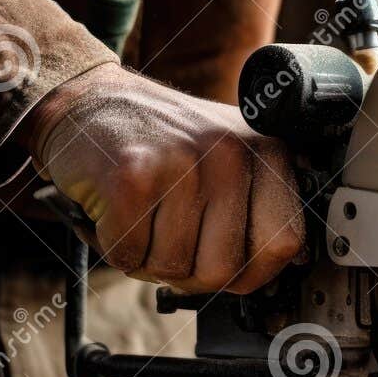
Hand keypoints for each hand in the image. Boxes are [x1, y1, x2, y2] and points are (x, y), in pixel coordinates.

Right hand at [22, 63, 304, 292]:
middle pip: (223, 270)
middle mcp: (231, 152)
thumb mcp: (229, 162)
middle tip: (168, 240)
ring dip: (146, 258)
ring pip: (172, 268)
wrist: (89, 102)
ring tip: (141, 216)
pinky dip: (114, 247)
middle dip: (188, 274)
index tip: (224, 262)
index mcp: (266, 152)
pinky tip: (115, 210)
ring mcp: (182, 162)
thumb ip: (261, 209)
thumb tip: (288, 265)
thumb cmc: (161, 144)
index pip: (284, 243)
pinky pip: (128, 256)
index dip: (249, 270)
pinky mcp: (131, 176)